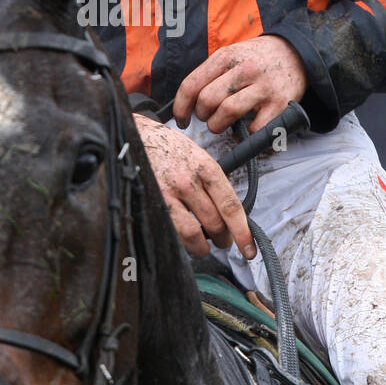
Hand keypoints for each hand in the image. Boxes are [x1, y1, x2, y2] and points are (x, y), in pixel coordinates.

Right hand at [134, 115, 255, 259]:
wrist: (136, 136)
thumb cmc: (168, 147)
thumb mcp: (198, 155)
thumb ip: (212, 182)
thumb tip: (226, 211)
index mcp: (206, 167)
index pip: (230, 206)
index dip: (242, 232)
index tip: (249, 248)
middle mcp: (189, 181)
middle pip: (214, 223)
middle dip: (223, 239)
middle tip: (223, 241)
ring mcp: (169, 193)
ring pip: (193, 233)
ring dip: (202, 246)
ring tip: (203, 247)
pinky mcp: (153, 201)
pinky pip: (172, 231)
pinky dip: (181, 241)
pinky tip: (183, 240)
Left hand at [173, 35, 306, 134]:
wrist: (295, 53)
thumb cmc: (255, 58)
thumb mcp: (231, 55)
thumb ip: (210, 74)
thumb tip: (186, 103)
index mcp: (226, 57)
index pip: (192, 84)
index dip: (181, 107)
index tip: (181, 119)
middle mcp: (244, 70)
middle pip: (207, 100)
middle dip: (202, 115)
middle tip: (207, 117)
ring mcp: (263, 87)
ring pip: (227, 113)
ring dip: (218, 125)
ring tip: (221, 123)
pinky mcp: (279, 104)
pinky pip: (254, 128)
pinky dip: (245, 134)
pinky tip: (245, 128)